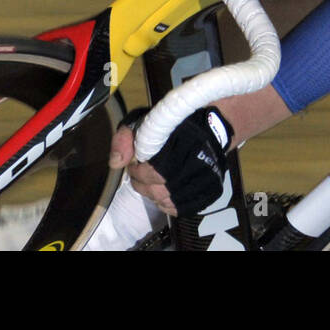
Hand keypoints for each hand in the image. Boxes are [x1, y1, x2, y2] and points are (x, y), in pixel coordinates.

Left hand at [109, 107, 233, 216]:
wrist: (214, 129)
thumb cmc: (174, 126)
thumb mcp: (143, 121)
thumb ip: (124, 139)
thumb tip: (116, 164)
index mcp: (178, 145)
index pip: (150, 172)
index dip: (137, 172)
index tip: (133, 165)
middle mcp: (193, 165)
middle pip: (157, 190)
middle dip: (142, 185)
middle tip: (138, 176)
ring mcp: (204, 181)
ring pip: (168, 201)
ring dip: (154, 195)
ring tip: (151, 184)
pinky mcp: (210, 191)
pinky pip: (182, 208)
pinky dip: (168, 204)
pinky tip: (164, 193)